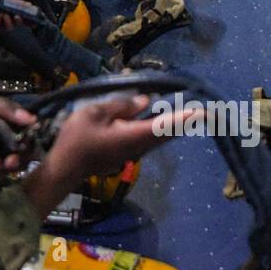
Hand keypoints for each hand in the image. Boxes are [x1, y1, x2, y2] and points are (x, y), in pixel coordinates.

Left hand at [0, 92, 36, 175]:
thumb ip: (4, 109)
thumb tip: (30, 119)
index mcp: (10, 119)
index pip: (30, 131)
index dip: (31, 141)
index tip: (25, 147)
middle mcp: (8, 135)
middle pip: (24, 151)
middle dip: (19, 159)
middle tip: (9, 163)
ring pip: (12, 163)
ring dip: (5, 168)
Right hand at [22, 94, 199, 218]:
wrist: (64, 168)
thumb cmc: (77, 140)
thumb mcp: (94, 114)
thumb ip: (120, 105)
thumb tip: (144, 100)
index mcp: (134, 135)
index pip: (167, 124)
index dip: (186, 116)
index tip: (206, 111)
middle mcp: (139, 145)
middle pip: (168, 132)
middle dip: (185, 120)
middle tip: (202, 107)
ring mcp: (132, 151)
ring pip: (159, 136)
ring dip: (172, 123)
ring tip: (184, 109)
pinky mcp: (124, 152)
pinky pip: (148, 137)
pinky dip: (158, 126)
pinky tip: (155, 115)